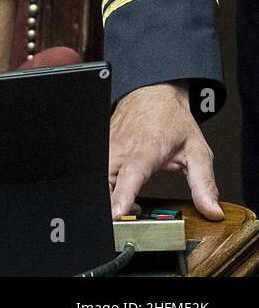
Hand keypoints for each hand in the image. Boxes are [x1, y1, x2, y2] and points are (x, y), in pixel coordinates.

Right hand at [109, 82, 223, 220]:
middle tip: (135, 211)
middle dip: (112, 202)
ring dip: (109, 194)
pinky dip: (107, 183)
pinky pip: (97, 170)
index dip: (121, 198)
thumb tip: (211, 210)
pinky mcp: (101, 147)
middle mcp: (121, 149)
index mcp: (145, 151)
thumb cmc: (173, 121)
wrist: (153, 94)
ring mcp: (108, 147)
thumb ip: (204, 184)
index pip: (128, 178)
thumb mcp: (197, 152)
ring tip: (130, 200)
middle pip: (105, 182)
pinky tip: (122, 185)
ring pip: (98, 178)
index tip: (116, 214)